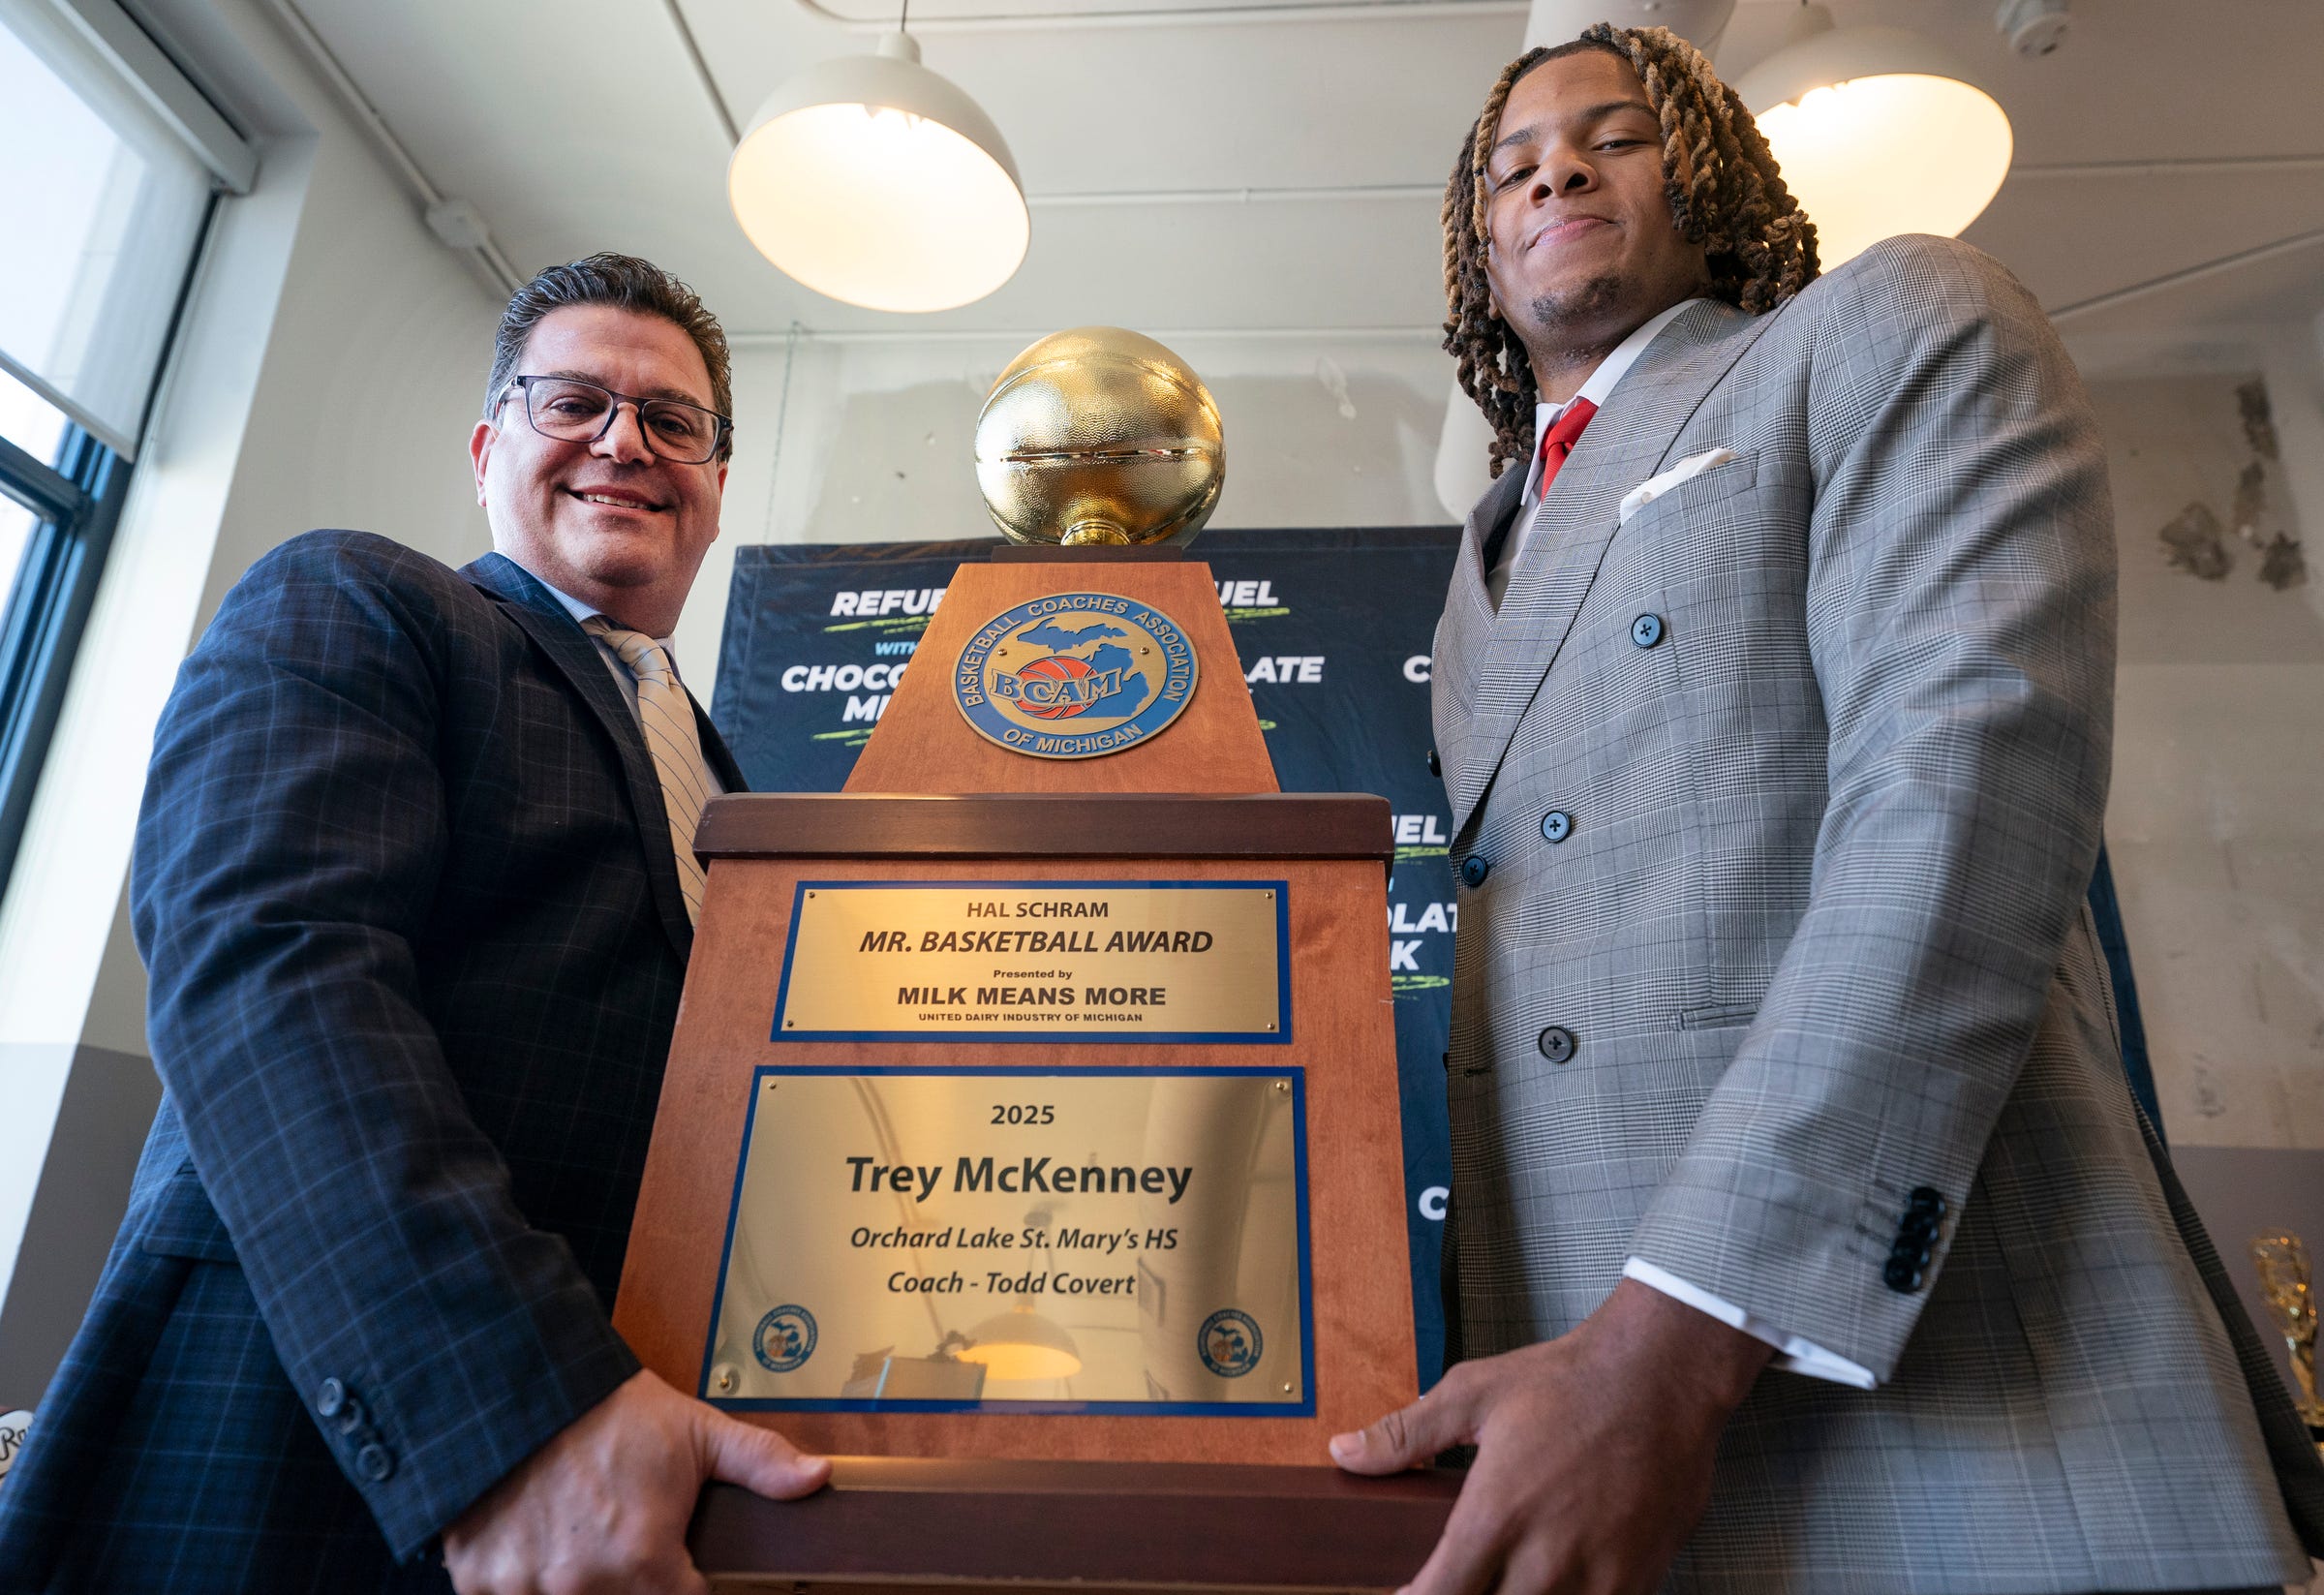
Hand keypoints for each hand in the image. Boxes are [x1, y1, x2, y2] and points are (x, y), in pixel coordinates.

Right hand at [443, 1368, 829, 1594]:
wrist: (517, 1382)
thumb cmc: (606, 1409)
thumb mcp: (695, 1431)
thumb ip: (759, 1462)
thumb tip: (817, 1477)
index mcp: (643, 1561)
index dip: (679, 1583)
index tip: (671, 1560)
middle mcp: (584, 1585)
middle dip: (626, 1575)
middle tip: (617, 1526)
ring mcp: (526, 1587)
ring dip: (573, 1578)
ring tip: (574, 1531)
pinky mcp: (479, 1579)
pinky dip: (520, 1577)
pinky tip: (533, 1538)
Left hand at [1330, 1278, 1771, 1594]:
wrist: (1662, 1376)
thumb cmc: (1566, 1380)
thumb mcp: (1473, 1393)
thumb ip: (1404, 1434)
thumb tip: (1343, 1452)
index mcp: (1495, 1514)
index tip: (1407, 1594)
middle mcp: (1544, 1557)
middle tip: (1463, 1578)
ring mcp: (1596, 1576)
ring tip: (1509, 1575)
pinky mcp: (1637, 1580)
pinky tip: (1553, 1582)